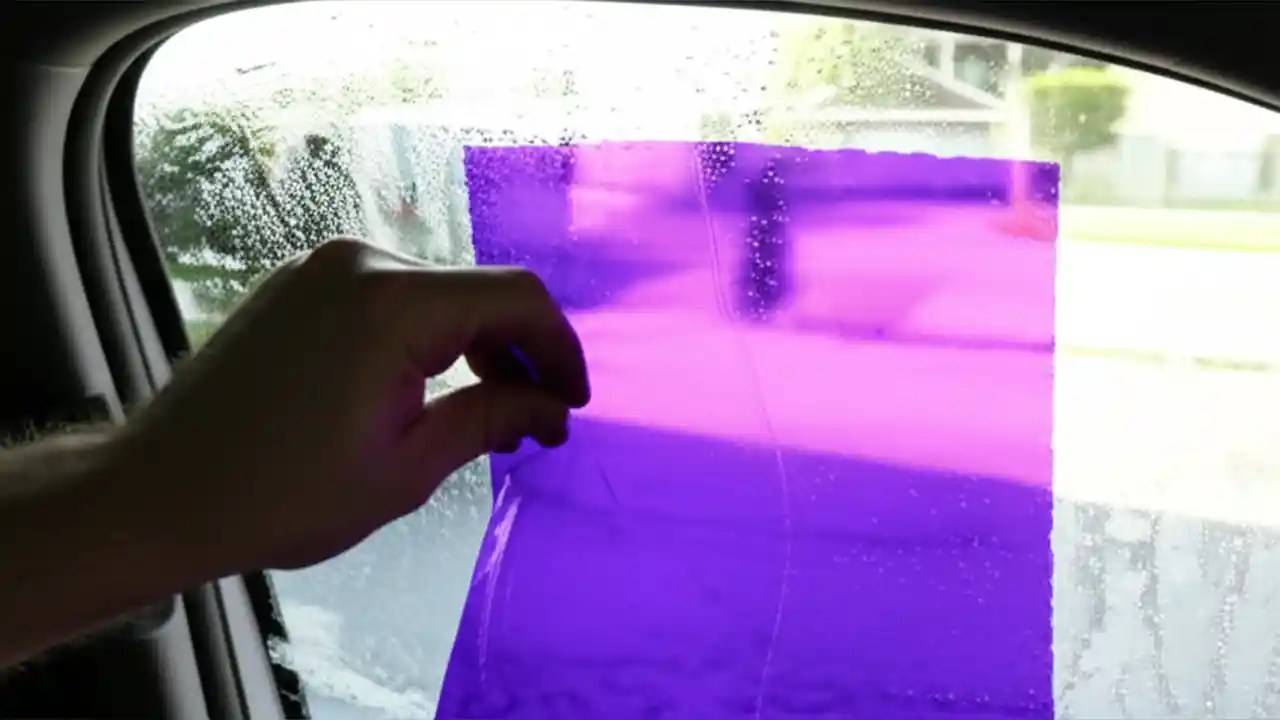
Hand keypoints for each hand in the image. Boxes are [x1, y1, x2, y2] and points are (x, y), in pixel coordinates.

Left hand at [115, 238, 589, 572]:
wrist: (159, 492)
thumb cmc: (284, 494)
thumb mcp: (407, 468)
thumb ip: (491, 419)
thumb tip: (552, 408)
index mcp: (394, 304)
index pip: (516, 299)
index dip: (560, 349)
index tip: (573, 404)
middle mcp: (361, 263)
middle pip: (478, 292)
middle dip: (520, 353)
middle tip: (537, 422)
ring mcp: (322, 268)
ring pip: (436, 294)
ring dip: (474, 346)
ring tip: (489, 412)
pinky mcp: (298, 284)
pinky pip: (389, 298)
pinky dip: (426, 337)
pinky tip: (429, 389)